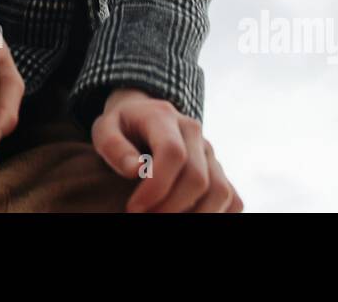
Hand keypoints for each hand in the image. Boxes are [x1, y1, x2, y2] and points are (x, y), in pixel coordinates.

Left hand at [92, 87, 242, 212]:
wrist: (143, 116)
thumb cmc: (121, 127)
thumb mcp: (105, 128)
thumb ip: (114, 147)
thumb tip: (135, 170)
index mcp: (165, 117)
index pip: (173, 153)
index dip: (156, 187)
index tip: (133, 208)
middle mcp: (194, 133)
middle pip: (197, 178)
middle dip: (171, 208)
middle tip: (143, 219)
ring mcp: (210, 152)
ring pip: (220, 192)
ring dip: (195, 217)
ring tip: (164, 221)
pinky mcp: (219, 171)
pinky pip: (232, 200)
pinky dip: (216, 216)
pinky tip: (188, 217)